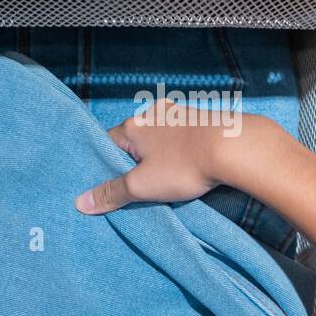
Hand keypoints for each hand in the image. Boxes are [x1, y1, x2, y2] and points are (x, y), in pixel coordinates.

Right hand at [75, 103, 276, 214]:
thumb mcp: (142, 186)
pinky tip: (188, 166)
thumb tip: (81, 202)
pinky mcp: (200, 119)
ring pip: (158, 139)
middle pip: (133, 141)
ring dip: (159, 156)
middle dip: (134, 162)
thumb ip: (112, 193)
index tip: (113, 184)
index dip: (107, 166)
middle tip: (140, 186)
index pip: (107, 144)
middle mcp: (153, 113)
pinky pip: (180, 137)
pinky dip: (179, 151)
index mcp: (133, 126)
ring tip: (166, 179)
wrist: (234, 147)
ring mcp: (179, 113)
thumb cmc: (184, 166)